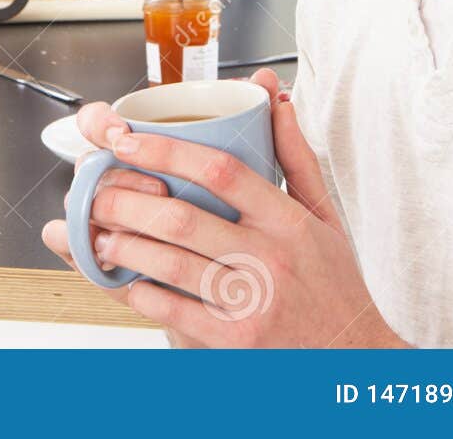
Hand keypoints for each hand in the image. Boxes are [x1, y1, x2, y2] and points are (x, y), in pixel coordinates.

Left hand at [41, 70, 405, 347]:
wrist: (356, 356)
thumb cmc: (334, 283)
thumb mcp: (323, 215)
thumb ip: (294, 154)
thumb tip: (273, 97)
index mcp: (287, 220)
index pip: (221, 170)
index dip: (166, 151)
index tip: (128, 141)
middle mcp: (269, 257)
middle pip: (182, 218)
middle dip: (126, 201)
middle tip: (96, 191)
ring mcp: (251, 301)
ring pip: (170, 264)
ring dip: (123, 245)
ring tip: (97, 234)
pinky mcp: (235, 340)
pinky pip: (174, 311)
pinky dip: (140, 293)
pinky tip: (123, 280)